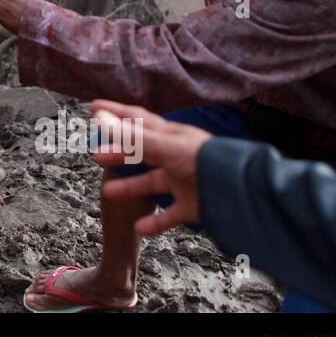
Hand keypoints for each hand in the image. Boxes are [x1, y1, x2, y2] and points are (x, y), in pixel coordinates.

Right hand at [91, 99, 213, 235]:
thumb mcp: (167, 147)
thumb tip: (100, 120)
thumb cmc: (206, 161)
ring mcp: (184, 181)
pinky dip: (154, 222)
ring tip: (108, 192)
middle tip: (96, 154)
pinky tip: (139, 228)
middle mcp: (176, 156)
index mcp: (172, 135)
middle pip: (142, 151)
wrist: (242, 193)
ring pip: (152, 182)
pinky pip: (169, 214)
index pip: (138, 119)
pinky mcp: (193, 205)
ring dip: (130, 187)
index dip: (115, 113)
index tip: (94, 108)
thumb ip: (133, 137)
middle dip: (118, 151)